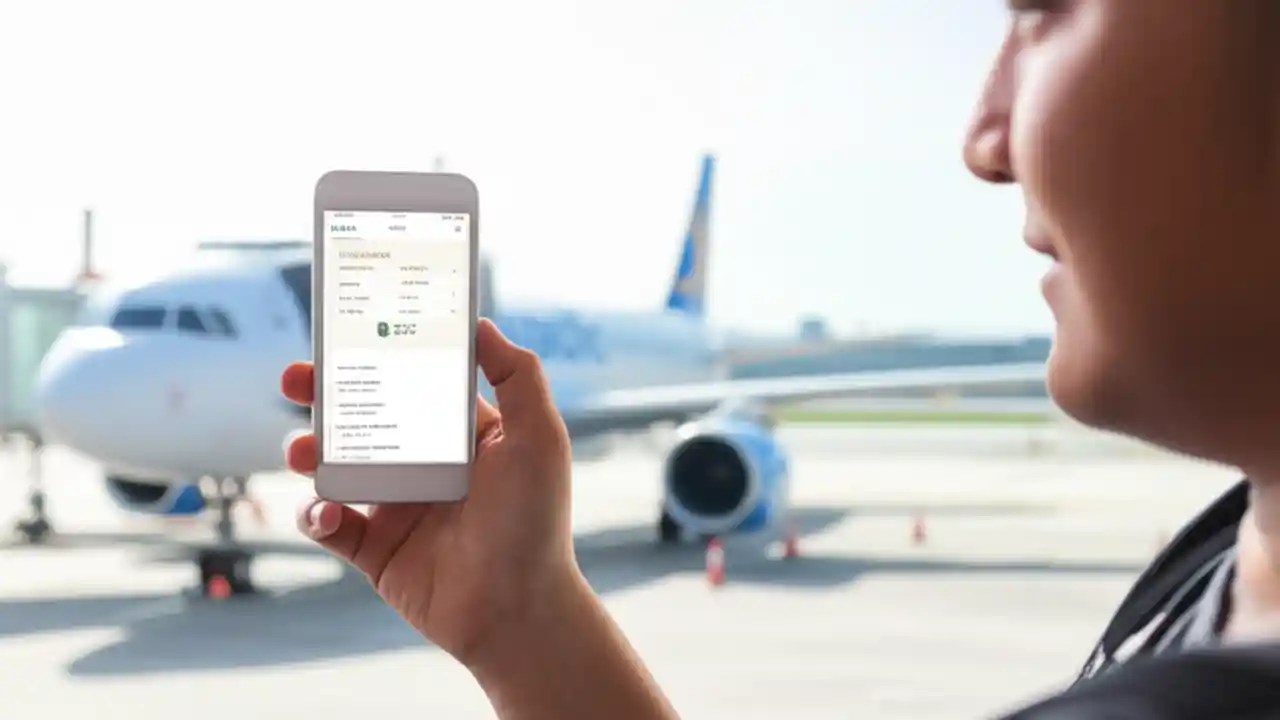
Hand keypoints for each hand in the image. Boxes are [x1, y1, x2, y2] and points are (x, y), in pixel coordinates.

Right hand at [281, 318, 580, 666]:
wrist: (516, 610)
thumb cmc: (536, 522)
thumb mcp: (538, 437)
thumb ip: (518, 375)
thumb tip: (480, 324)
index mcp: (462, 434)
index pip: (413, 382)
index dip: (379, 356)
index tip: (348, 331)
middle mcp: (426, 465)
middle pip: (364, 417)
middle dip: (324, 394)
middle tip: (295, 377)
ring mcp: (397, 506)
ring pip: (335, 466)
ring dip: (307, 451)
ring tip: (301, 449)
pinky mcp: (374, 549)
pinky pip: (327, 523)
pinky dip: (313, 513)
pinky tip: (324, 510)